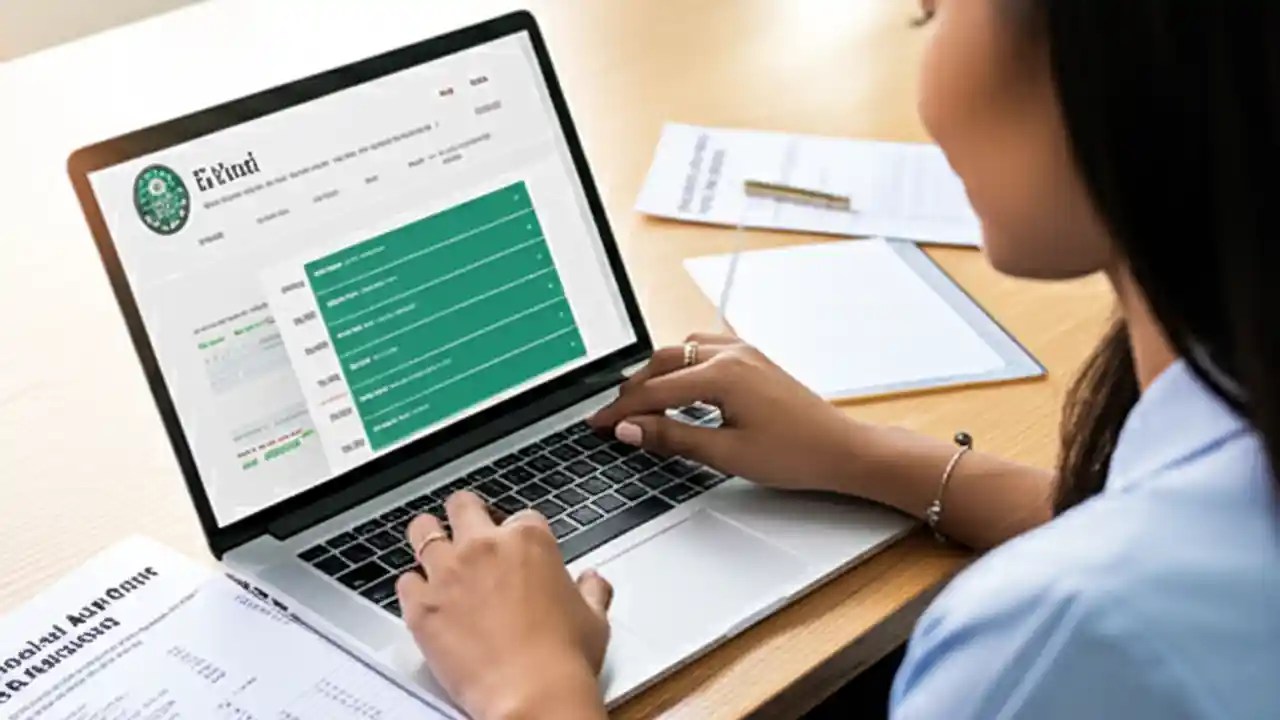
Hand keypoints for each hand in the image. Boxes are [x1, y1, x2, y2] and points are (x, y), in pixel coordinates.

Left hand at [397, 492, 611, 719]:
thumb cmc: (564, 659)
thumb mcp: (594, 620)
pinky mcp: (422, 606)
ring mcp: (448, 574)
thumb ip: (591, 592)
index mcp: (529, 542)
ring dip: (428, 538)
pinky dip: (413, 589)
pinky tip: (424, 599)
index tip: (517, 550)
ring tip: (432, 550)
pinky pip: (405, 582)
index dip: (519, 533)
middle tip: (467, 532)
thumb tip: (592, 582)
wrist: (532, 694)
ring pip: (423, 531)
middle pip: (462, 506)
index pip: (521, 518)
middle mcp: (484, 547)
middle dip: (465, 516)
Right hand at [590, 334, 859, 491]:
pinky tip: (677, 386)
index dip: (620, 410)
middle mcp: (731, 354)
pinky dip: (681, 365)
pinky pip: (703, 349)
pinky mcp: (753, 359)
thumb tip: (631, 430)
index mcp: (722, 375)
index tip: (598, 424)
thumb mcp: (726, 454)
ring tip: (640, 402)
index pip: (654, 391)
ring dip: (656, 372)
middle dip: (633, 389)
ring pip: (681, 350)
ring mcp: (743, 352)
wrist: (841, 450)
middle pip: (663, 362)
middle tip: (613, 416)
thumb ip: (672, 438)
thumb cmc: (795, 454)